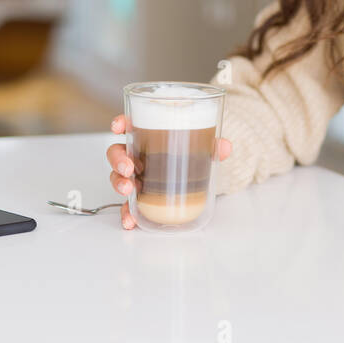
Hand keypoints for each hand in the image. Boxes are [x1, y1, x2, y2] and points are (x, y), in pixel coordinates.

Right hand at [106, 114, 232, 229]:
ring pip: (118, 176)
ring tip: (129, 190)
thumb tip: (225, 146)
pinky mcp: (140, 195)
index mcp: (148, 136)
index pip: (130, 124)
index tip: (119, 127)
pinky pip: (129, 203)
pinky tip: (131, 220)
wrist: (196, 172)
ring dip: (119, 183)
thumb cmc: (191, 152)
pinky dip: (128, 212)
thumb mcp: (203, 146)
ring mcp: (136, 175)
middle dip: (118, 160)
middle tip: (129, 168)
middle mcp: (137, 154)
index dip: (120, 123)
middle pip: (118, 152)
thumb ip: (213, 145)